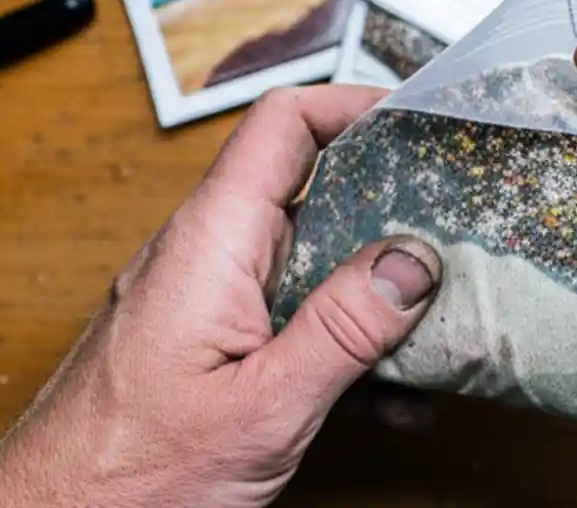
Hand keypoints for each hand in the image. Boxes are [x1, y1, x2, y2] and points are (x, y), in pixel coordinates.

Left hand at [0, 86, 442, 507]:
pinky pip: (284, 305)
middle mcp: (202, 254)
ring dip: (368, 278)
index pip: (282, 125)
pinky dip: (336, 328)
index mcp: (209, 244)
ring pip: (303, 252)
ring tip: (434, 311)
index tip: (417, 119)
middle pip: (305, 185)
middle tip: (451, 224)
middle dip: (385, 200)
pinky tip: (382, 381)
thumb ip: (342, 330)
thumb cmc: (125, 477)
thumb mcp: (263, 407)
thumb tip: (413, 260)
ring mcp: (203, 295)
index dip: (352, 105)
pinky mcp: (206, 336)